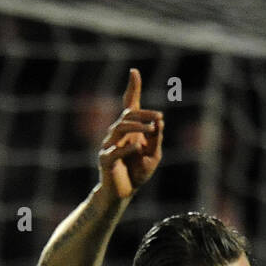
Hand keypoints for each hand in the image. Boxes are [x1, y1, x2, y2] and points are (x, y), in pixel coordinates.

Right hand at [97, 68, 163, 200]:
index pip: (129, 106)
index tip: (134, 72)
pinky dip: (127, 148)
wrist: (123, 194)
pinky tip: (138, 147)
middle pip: (128, 115)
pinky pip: (114, 151)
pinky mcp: (105, 160)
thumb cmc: (137, 173)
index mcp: (129, 130)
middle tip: (159, 118)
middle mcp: (117, 134)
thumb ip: (156, 140)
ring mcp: (109, 146)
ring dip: (138, 127)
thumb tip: (160, 123)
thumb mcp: (153, 155)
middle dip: (144, 114)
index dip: (132, 88)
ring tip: (152, 129)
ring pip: (120, 128)